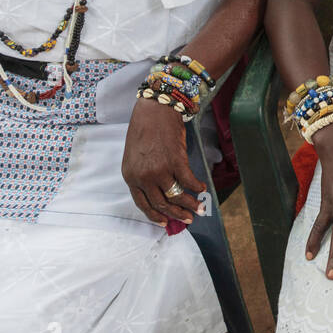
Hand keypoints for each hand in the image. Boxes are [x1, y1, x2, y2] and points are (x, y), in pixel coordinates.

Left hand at [122, 99, 205, 226]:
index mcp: (130, 176)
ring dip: (190, 204)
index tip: (165, 222)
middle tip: (188, 220)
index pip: (143, 204)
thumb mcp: (135, 156)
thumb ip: (143, 174)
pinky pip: (188, 181)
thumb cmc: (144, 129)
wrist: (154, 110)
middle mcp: (143, 176)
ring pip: (176, 196)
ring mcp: (159, 170)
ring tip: (199, 209)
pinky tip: (202, 188)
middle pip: (161, 203)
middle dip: (176, 214)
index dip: (155, 215)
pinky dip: (197, 187)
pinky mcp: (175, 161)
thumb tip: (160, 190)